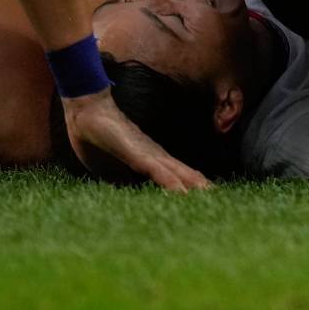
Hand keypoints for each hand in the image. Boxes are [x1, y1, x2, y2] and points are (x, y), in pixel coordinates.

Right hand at [62, 89, 210, 190]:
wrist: (86, 108)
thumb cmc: (95, 135)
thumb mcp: (108, 166)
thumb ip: (120, 178)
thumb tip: (125, 190)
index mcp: (148, 158)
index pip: (175, 175)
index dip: (190, 186)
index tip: (206, 198)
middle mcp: (153, 155)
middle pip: (183, 173)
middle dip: (200, 187)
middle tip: (222, 201)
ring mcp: (147, 153)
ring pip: (177, 172)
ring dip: (194, 186)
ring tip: (211, 198)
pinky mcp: (137, 153)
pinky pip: (157, 171)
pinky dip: (171, 184)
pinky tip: (182, 194)